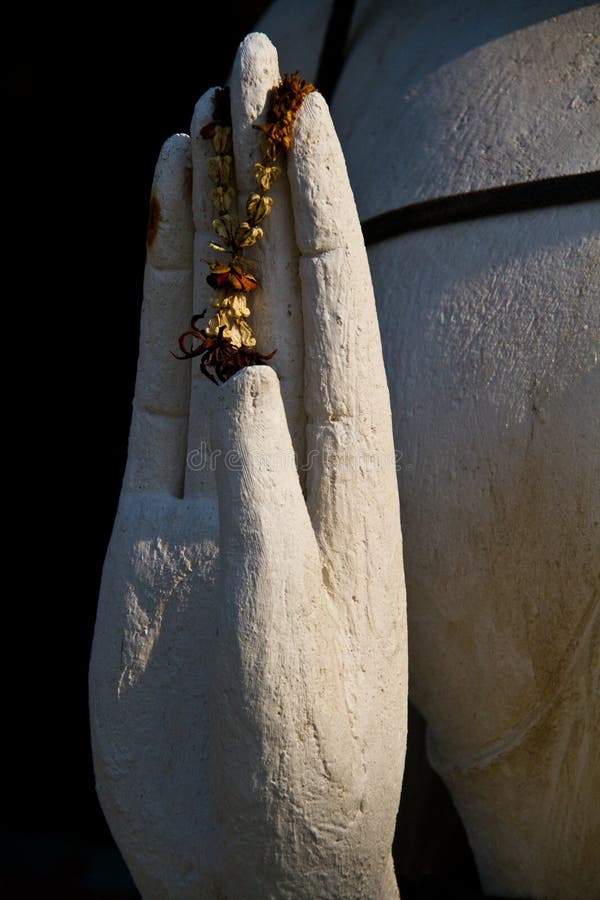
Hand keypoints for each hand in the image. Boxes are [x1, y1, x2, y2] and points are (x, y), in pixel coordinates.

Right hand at [89, 33, 406, 899]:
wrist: (249, 844)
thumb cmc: (297, 763)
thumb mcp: (291, 632)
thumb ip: (269, 501)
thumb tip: (244, 377)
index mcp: (352, 483)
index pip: (338, 314)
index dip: (319, 210)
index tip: (300, 111)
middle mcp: (289, 461)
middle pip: (279, 295)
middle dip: (267, 185)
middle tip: (248, 64)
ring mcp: (217, 480)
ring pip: (209, 325)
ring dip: (205, 229)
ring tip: (192, 127)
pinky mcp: (152, 513)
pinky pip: (150, 390)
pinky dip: (150, 313)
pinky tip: (153, 240)